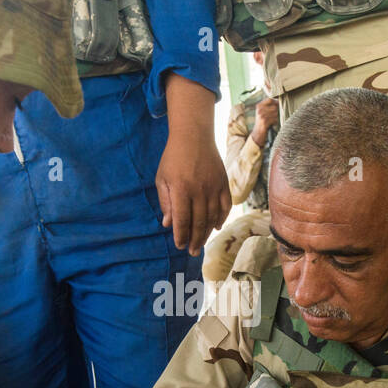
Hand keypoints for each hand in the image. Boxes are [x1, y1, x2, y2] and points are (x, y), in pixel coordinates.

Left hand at [158, 74, 228, 254]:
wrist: (193, 136)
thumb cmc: (173, 158)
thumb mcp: (162, 179)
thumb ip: (165, 202)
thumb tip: (168, 224)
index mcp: (181, 190)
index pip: (182, 220)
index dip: (180, 235)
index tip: (179, 245)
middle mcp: (199, 190)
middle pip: (198, 222)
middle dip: (195, 240)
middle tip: (192, 252)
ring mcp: (213, 187)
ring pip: (212, 217)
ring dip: (207, 233)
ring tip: (201, 244)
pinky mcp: (223, 183)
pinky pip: (225, 205)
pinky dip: (221, 218)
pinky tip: (216, 227)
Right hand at [251, 97, 278, 145]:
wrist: (257, 133)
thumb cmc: (262, 122)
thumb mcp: (262, 112)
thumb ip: (268, 106)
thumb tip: (279, 101)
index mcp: (259, 106)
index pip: (270, 99)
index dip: (275, 102)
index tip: (278, 105)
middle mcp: (259, 110)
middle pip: (274, 107)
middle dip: (276, 112)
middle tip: (274, 116)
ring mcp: (261, 116)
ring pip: (275, 113)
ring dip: (276, 117)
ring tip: (272, 120)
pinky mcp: (264, 122)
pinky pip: (275, 119)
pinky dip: (275, 122)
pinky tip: (272, 124)